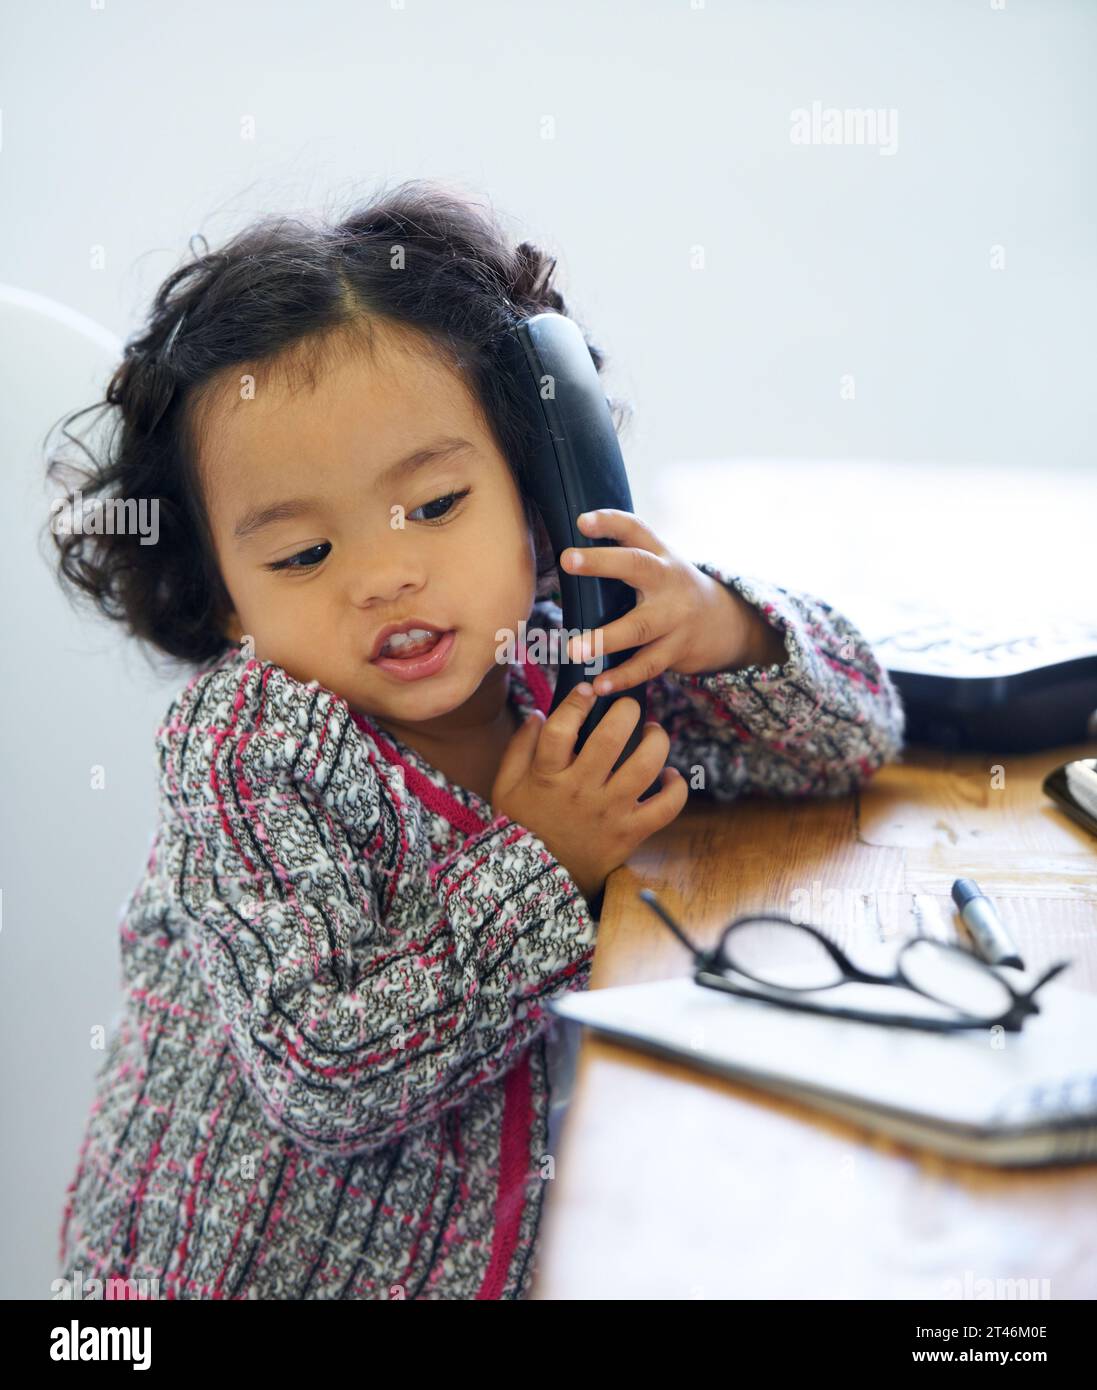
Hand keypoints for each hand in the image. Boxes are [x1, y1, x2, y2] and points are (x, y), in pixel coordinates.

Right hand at [491, 683, 688, 905]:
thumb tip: (539, 712)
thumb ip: (520, 747)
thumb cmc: (523, 825)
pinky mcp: (631, 831)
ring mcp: (609, 812)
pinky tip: (669, 776)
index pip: (561, 728)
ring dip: (656, 740)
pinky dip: (675, 787)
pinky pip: (666, 807)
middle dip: (626, 710)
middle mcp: (580, 791)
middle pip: (610, 738)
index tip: (587, 690)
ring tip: (653, 733)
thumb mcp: (507, 785)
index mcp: (547, 776)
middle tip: (629, 707)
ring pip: (645, 765)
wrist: (538, 878)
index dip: (577, 701)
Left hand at [558, 510, 786, 695]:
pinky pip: (647, 665)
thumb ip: (623, 556)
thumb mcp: (658, 564)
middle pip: (637, 566)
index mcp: (659, 555)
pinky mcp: (676, 650)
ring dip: (605, 638)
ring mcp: (675, 617)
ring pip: (640, 626)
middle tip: (567, 559)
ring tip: (573, 650)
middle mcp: (668, 580)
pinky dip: (622, 677)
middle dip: (602, 562)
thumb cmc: (671, 590)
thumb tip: (565, 556)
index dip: (610, 521)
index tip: (581, 520)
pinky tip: (599, 685)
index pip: (635, 529)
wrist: (724, 623)